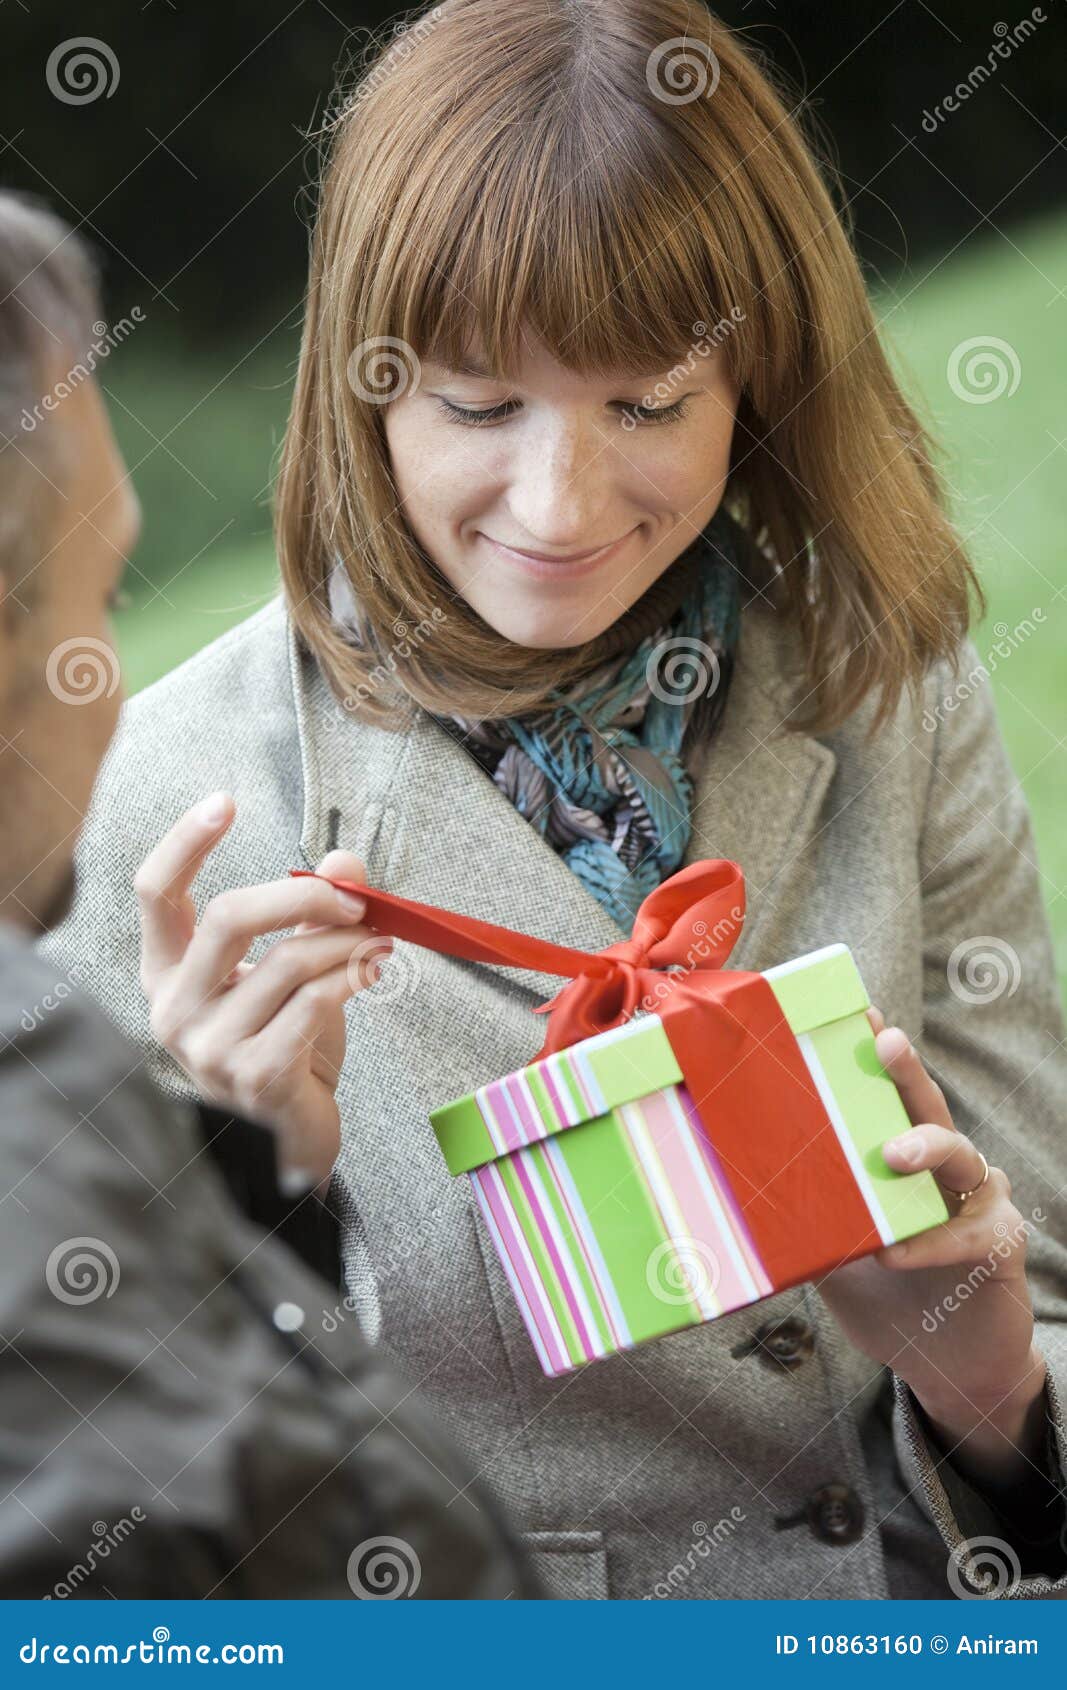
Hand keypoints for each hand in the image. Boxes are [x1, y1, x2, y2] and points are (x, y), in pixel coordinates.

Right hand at [134, 791, 392, 1189]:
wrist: (294, 1138)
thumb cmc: (286, 1047)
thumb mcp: (293, 972)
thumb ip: (311, 915)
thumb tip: (346, 862)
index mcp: (168, 975)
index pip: (155, 893)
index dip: (184, 842)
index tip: (224, 800)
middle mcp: (175, 1010)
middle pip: (227, 917)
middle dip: (302, 894)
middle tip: (353, 896)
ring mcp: (211, 1048)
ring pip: (284, 962)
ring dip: (344, 943)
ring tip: (377, 939)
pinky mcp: (256, 1076)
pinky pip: (312, 1005)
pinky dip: (353, 977)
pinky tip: (375, 969)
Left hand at [816, 1008, 1042, 1427]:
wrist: (946, 1364)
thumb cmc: (884, 1295)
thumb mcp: (831, 1253)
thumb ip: (806, 1220)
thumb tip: (731, 1195)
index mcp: (899, 1152)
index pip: (884, 1093)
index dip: (871, 1050)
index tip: (856, 1010)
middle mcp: (943, 1163)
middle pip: (925, 1104)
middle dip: (904, 1069)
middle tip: (885, 1042)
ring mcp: (977, 1198)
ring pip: (958, 1154)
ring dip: (925, 1149)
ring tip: (893, 1154)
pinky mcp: (999, 1242)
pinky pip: (966, 1234)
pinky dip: (929, 1243)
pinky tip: (896, 1253)